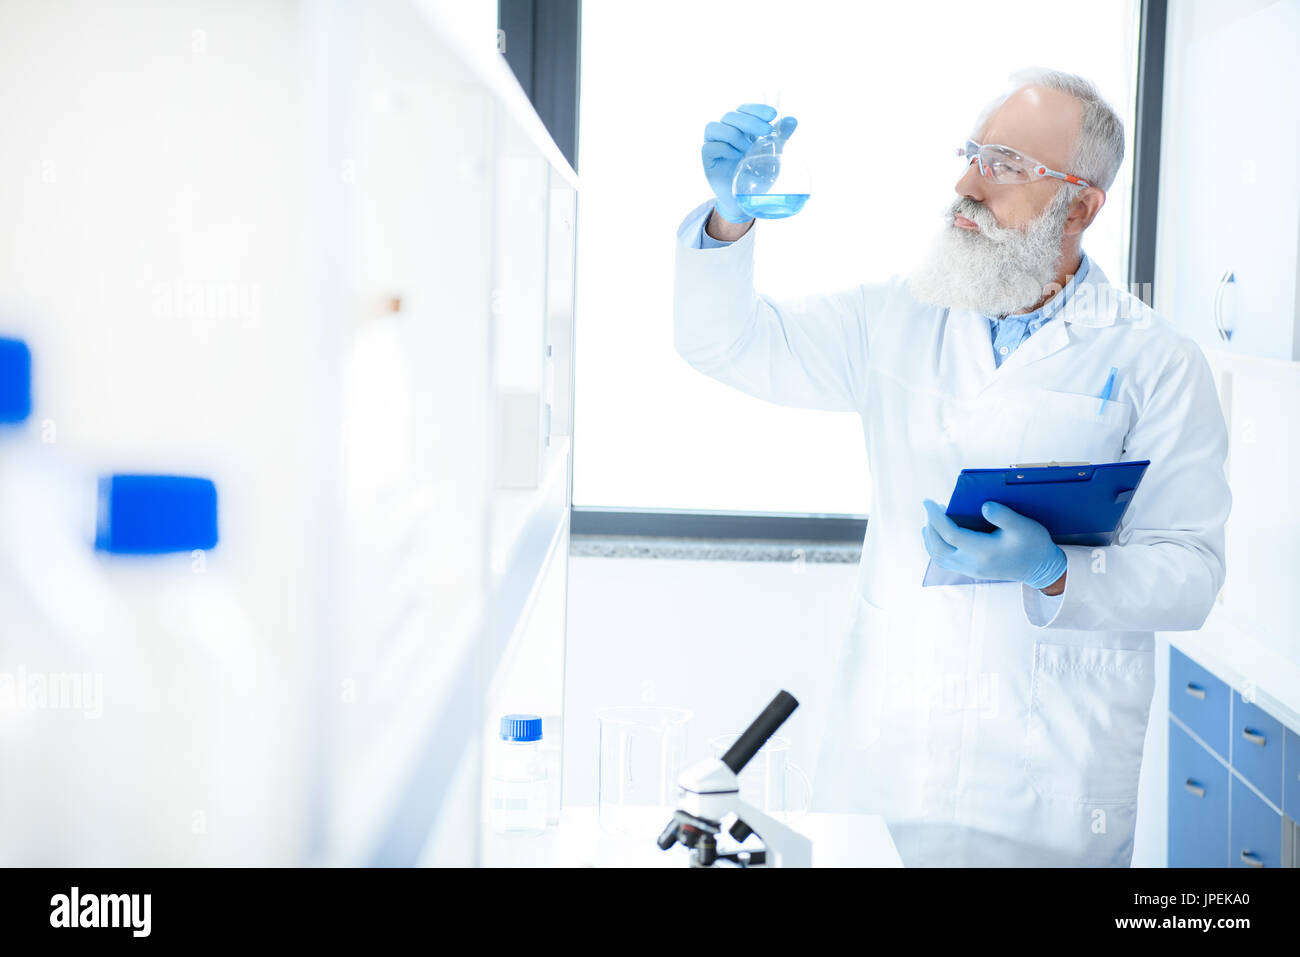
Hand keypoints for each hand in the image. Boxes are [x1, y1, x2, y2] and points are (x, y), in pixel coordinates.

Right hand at [702, 104, 794, 223]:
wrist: (743, 200)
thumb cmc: (756, 174)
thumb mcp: (772, 154)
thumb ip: (780, 137)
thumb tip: (792, 120)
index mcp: (740, 127)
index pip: (744, 109)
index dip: (756, 109)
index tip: (772, 114)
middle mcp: (724, 131)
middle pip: (730, 116)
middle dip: (750, 121)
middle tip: (767, 131)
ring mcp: (714, 143)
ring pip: (716, 127)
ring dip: (735, 135)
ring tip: (748, 149)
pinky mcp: (707, 158)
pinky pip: (710, 146)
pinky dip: (724, 149)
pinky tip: (735, 157)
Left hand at [921, 499, 1067, 590]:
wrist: (1041, 569)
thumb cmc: (1033, 545)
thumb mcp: (1024, 526)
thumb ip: (1003, 515)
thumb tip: (983, 506)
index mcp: (984, 551)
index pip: (950, 535)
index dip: (936, 518)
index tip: (929, 502)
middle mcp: (973, 564)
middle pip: (938, 548)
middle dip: (930, 526)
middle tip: (931, 507)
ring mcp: (971, 570)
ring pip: (938, 557)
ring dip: (930, 538)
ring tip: (931, 519)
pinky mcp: (971, 571)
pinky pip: (945, 561)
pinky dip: (936, 547)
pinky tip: (939, 534)